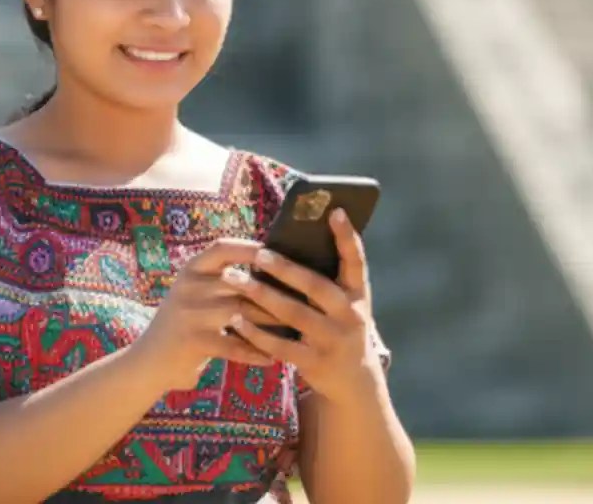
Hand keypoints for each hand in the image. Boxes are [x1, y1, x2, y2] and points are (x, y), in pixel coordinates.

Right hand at [132, 238, 285, 389]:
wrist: (148, 361)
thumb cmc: (184, 323)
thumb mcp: (194, 293)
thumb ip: (223, 280)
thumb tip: (270, 267)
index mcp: (191, 269)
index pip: (223, 248)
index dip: (251, 248)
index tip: (275, 252)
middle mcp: (190, 287)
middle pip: (242, 283)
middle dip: (273, 293)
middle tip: (302, 298)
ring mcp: (190, 314)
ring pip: (242, 314)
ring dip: (271, 324)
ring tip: (296, 329)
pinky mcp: (194, 341)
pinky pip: (234, 346)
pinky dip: (255, 353)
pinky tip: (272, 358)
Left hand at [226, 209, 382, 401]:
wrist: (354, 382)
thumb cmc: (340, 329)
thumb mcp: (345, 305)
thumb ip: (329, 280)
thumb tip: (297, 242)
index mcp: (358, 295)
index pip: (356, 261)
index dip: (347, 236)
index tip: (335, 211)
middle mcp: (350, 315)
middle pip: (316, 286)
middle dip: (286, 269)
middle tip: (258, 253)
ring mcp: (333, 340)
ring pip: (293, 313)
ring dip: (261, 295)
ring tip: (233, 279)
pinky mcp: (314, 362)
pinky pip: (280, 345)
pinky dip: (256, 332)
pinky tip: (235, 319)